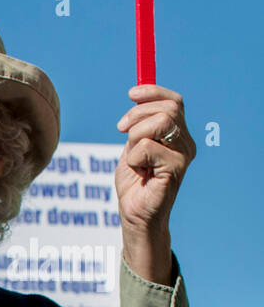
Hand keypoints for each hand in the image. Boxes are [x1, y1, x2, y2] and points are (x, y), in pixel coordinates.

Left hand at [114, 84, 194, 284]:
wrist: (134, 214)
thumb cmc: (134, 183)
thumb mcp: (132, 147)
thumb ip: (138, 124)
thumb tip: (137, 95)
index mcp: (178, 134)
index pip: (174, 101)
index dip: (152, 93)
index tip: (131, 94)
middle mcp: (185, 143)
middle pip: (168, 108)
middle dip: (137, 114)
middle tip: (121, 130)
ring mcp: (184, 155)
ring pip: (160, 123)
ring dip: (135, 136)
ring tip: (133, 157)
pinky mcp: (176, 168)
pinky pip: (147, 147)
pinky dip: (133, 157)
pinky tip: (139, 171)